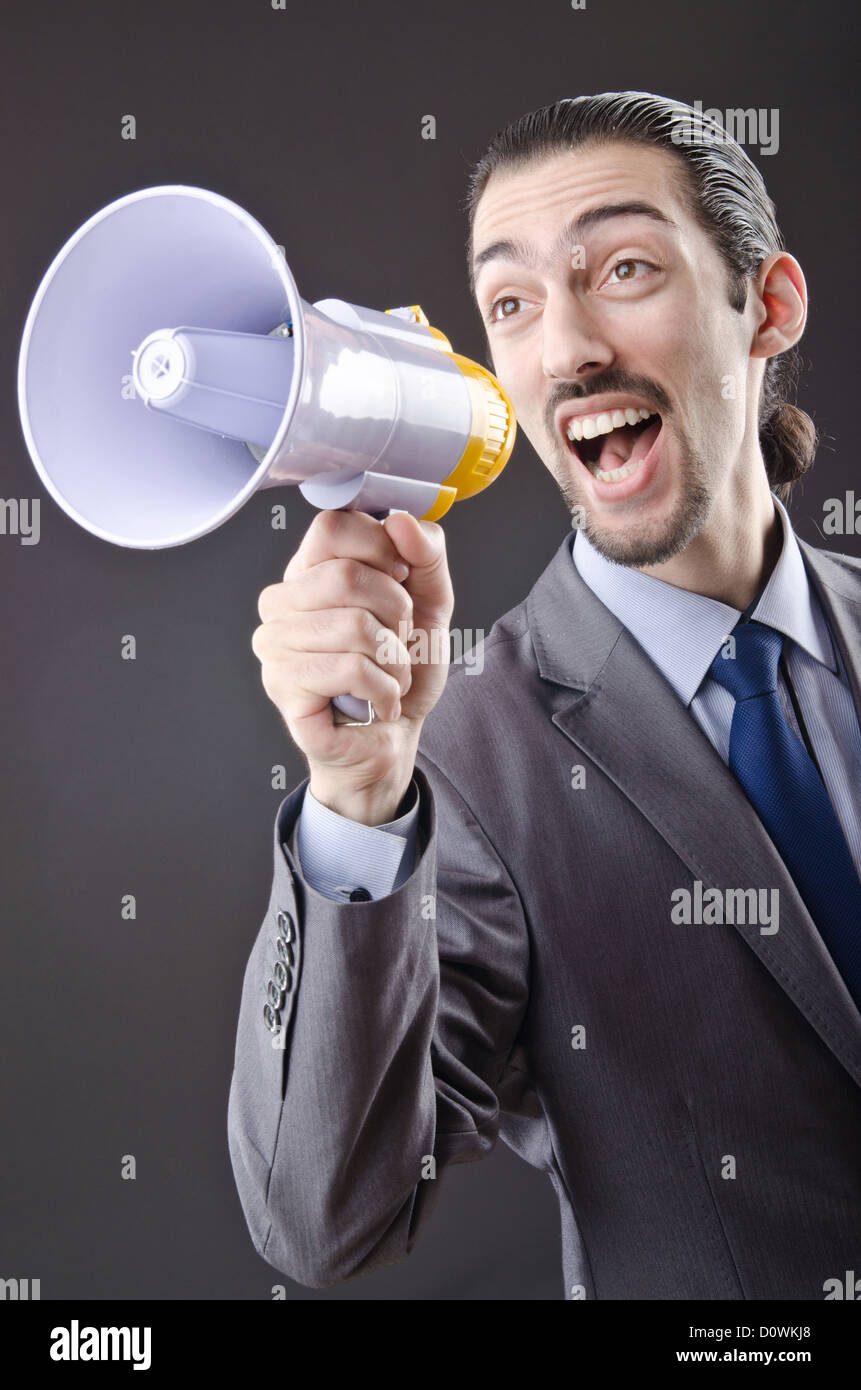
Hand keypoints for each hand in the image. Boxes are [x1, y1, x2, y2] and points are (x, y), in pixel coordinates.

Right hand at [252, 508, 453, 823]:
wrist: (391, 739)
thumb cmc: (400, 671)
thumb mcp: (430, 603)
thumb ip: (426, 554)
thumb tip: (402, 520)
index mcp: (310, 572)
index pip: (332, 526)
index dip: (380, 547)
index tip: (400, 578)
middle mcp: (282, 603)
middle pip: (345, 575)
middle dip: (396, 612)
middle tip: (397, 639)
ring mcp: (275, 644)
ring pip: (353, 626)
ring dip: (394, 659)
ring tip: (389, 675)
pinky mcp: (283, 685)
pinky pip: (350, 669)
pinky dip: (385, 689)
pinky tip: (379, 701)